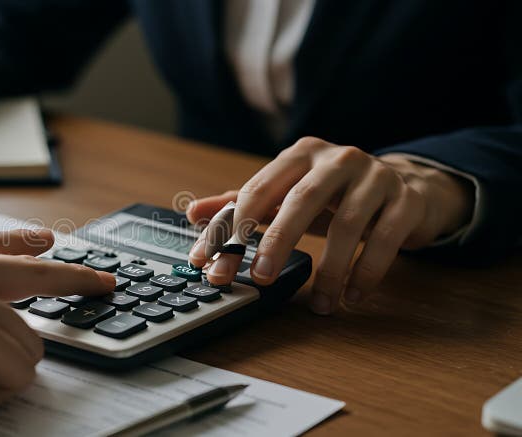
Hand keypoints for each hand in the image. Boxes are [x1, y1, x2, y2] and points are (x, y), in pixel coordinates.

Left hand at [187, 137, 473, 313]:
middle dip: (274, 243)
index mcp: (299, 156)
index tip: (207, 262)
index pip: (256, 191)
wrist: (407, 188)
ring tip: (319, 304)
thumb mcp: (287, 196)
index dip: (229, 228)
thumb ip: (242, 205)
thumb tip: (193, 213)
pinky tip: (351, 296)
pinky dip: (366, 272)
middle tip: (258, 279)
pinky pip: (384, 239)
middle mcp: (337, 159)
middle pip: (299, 202)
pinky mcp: (406, 200)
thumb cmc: (334, 195)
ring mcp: (375, 177)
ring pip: (347, 225)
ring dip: (328, 270)